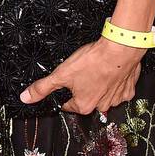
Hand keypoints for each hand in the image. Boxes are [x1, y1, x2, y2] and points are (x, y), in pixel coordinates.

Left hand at [19, 36, 143, 115]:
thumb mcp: (61, 74)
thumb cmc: (93, 61)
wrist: (120, 50)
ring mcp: (116, 98)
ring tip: (96, 69)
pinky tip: (111, 69)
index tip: (66, 87)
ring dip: (100, 85)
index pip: (68, 105)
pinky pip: (120, 88)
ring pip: (104, 95)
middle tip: (82, 73)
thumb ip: (42, 87)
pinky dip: (115, 80)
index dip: (65, 94)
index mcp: (83, 105)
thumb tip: (26, 98)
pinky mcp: (128, 89)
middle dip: (83, 88)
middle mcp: (101, 106)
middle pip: (87, 100)